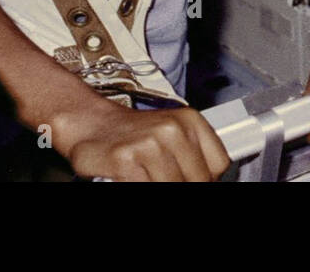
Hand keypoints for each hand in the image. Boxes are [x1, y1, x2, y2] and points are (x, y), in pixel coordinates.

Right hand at [52, 98, 231, 181]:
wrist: (90, 124)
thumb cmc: (132, 134)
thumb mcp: (172, 133)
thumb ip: (193, 155)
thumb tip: (209, 179)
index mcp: (190, 121)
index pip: (219, 165)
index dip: (208, 179)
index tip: (195, 179)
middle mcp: (172, 130)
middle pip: (197, 180)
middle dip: (182, 184)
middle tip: (163, 177)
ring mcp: (149, 145)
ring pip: (172, 186)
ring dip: (159, 186)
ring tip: (148, 176)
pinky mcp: (126, 161)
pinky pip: (145, 188)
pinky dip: (141, 186)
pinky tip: (134, 178)